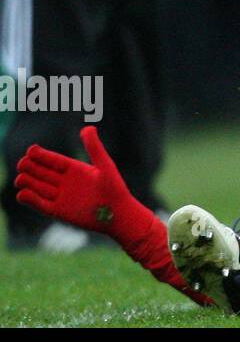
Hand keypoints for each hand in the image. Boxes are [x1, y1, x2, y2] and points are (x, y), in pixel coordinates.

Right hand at [15, 126, 132, 234]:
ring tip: (20, 178)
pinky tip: (22, 194)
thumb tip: (88, 127)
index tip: (31, 150)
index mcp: (74, 168)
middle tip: (23, 164)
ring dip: (27, 182)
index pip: (52, 160)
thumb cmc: (114, 188)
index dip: (41, 155)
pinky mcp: (58, 211)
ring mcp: (60, 196)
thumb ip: (94, 147)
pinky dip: (30, 199)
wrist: (117, 214)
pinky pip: (40, 204)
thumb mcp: (104, 165)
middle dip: (30, 167)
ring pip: (38, 187)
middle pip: (41, 172)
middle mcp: (64, 181)